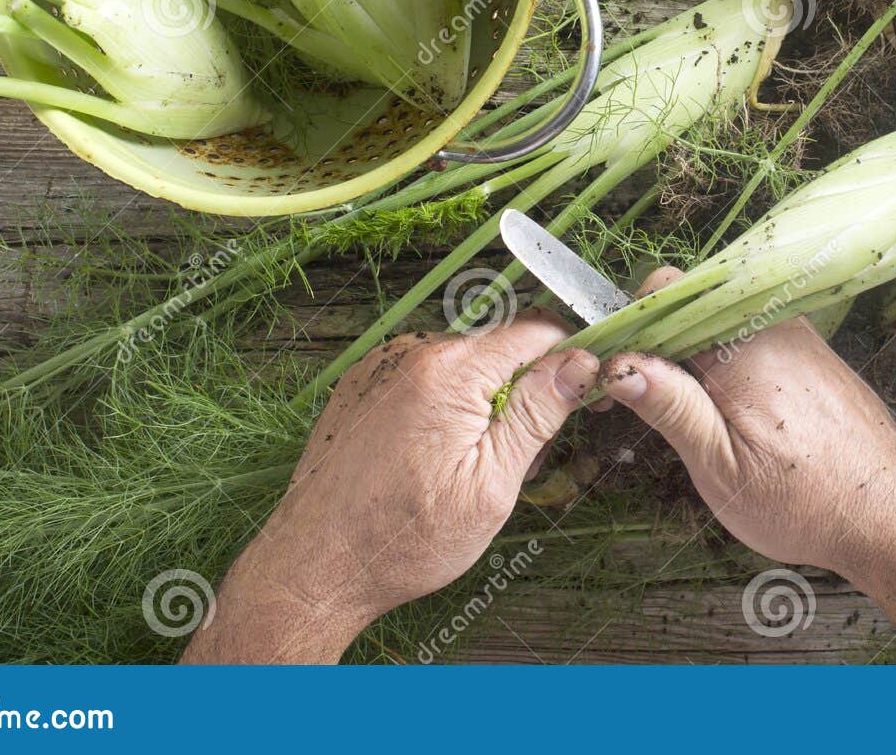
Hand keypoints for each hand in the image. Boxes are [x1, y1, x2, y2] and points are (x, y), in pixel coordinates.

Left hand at [182, 312, 597, 662]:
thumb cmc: (401, 539)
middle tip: (517, 455)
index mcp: (450, 372)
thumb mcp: (492, 485)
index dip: (569, 357)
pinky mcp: (361, 386)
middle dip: (522, 389)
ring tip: (465, 466)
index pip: (536, 329)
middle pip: (497, 347)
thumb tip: (580, 363)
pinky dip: (441, 406)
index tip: (581, 391)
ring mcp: (381, 367)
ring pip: (461, 364)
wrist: (314, 566)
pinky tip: (430, 458)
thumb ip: (538, 414)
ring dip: (480, 401)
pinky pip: (422, 378)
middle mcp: (411, 354)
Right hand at [601, 267, 895, 663]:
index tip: (618, 371)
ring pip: (725, 323)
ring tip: (697, 416)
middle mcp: (773, 327)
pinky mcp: (815, 356)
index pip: (665, 291)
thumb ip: (670, 407)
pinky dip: (733, 365)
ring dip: (699, 357)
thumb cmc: (808, 503)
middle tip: (649, 401)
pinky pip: (757, 339)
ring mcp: (799, 338)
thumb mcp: (721, 468)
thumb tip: (620, 363)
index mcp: (741, 348)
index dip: (631, 325)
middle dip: (664, 344)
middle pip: (695, 304)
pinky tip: (738, 414)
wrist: (894, 516)